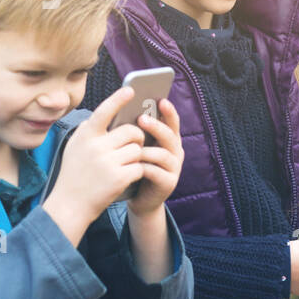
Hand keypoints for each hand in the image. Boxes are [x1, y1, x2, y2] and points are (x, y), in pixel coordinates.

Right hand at [43, 86, 147, 243]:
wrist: (70, 205)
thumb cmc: (75, 174)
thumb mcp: (75, 147)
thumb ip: (90, 131)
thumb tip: (111, 114)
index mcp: (85, 135)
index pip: (104, 111)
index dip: (118, 99)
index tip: (131, 90)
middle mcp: (95, 146)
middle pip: (132, 131)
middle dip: (137, 138)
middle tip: (133, 145)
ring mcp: (108, 162)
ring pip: (138, 149)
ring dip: (137, 156)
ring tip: (125, 164)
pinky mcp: (119, 177)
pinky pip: (140, 166)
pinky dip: (137, 171)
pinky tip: (127, 177)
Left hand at [128, 98, 183, 215]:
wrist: (139, 199)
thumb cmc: (134, 167)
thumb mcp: (136, 148)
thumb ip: (136, 133)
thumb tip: (122, 110)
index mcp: (169, 140)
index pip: (172, 122)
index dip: (169, 111)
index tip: (161, 100)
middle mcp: (176, 152)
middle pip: (170, 136)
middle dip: (156, 126)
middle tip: (141, 118)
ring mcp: (174, 168)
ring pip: (163, 154)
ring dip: (147, 149)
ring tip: (133, 146)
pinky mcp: (168, 183)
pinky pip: (157, 172)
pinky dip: (144, 168)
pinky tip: (133, 165)